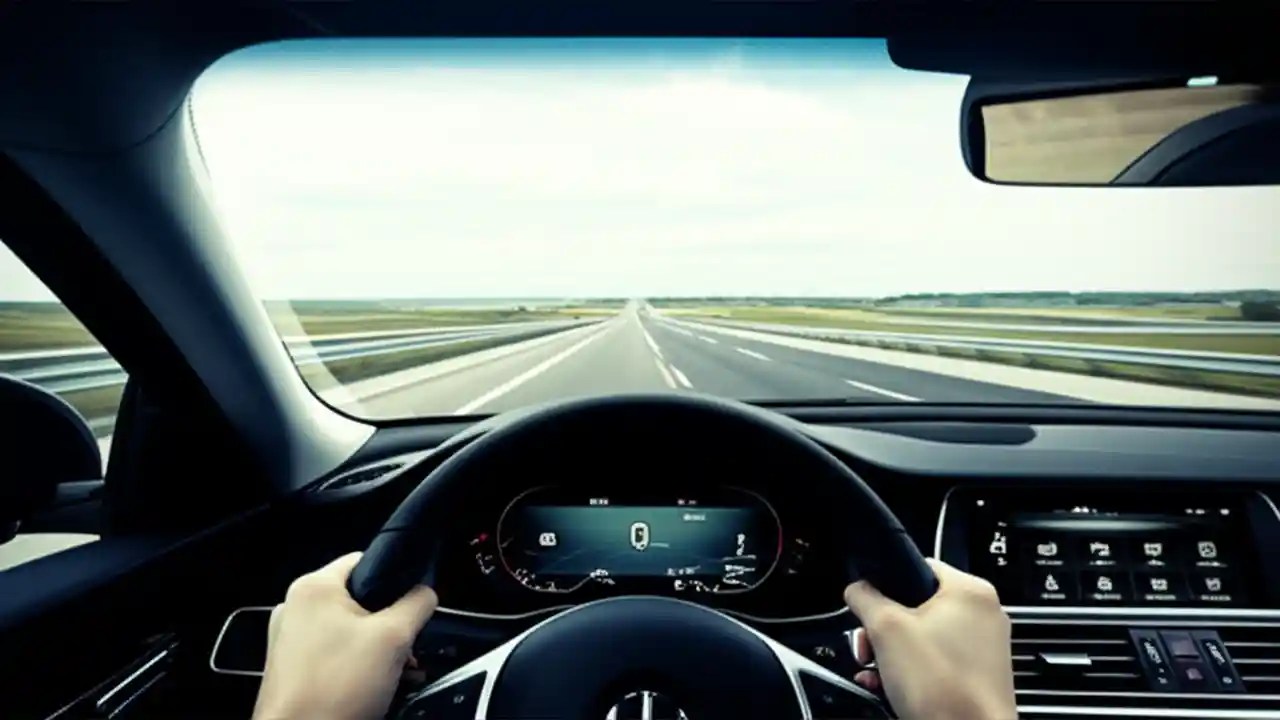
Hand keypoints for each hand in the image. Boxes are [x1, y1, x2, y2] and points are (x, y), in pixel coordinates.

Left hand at [252, 553, 437, 719]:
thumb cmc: (339, 686)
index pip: (365, 561)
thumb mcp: (394, 638)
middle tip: (408, 646)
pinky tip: (378, 684)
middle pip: (358, 599)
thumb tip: (426, 592)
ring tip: (399, 671)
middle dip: (390, 623)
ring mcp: (289, 640)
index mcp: (313, 587)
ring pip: (348, 629)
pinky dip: (357, 664)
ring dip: (378, 648)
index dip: (395, 578)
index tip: (413, 604)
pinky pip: (334, 653)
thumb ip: (417, 604)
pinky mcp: (291, 668)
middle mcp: (295, 607)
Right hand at [844, 559, 1016, 719]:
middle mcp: (984, 615)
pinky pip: (936, 661)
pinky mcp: (978, 675)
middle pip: (917, 605)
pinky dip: (911, 671)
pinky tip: (891, 687)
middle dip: (884, 629)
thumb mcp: (886, 629)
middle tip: (870, 647)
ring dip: (893, 653)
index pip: (917, 566)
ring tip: (878, 672)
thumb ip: (865, 597)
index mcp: (971, 591)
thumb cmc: (942, 687)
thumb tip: (857, 589)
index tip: (869, 608)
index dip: (885, 585)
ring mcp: (984, 648)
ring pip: (923, 636)